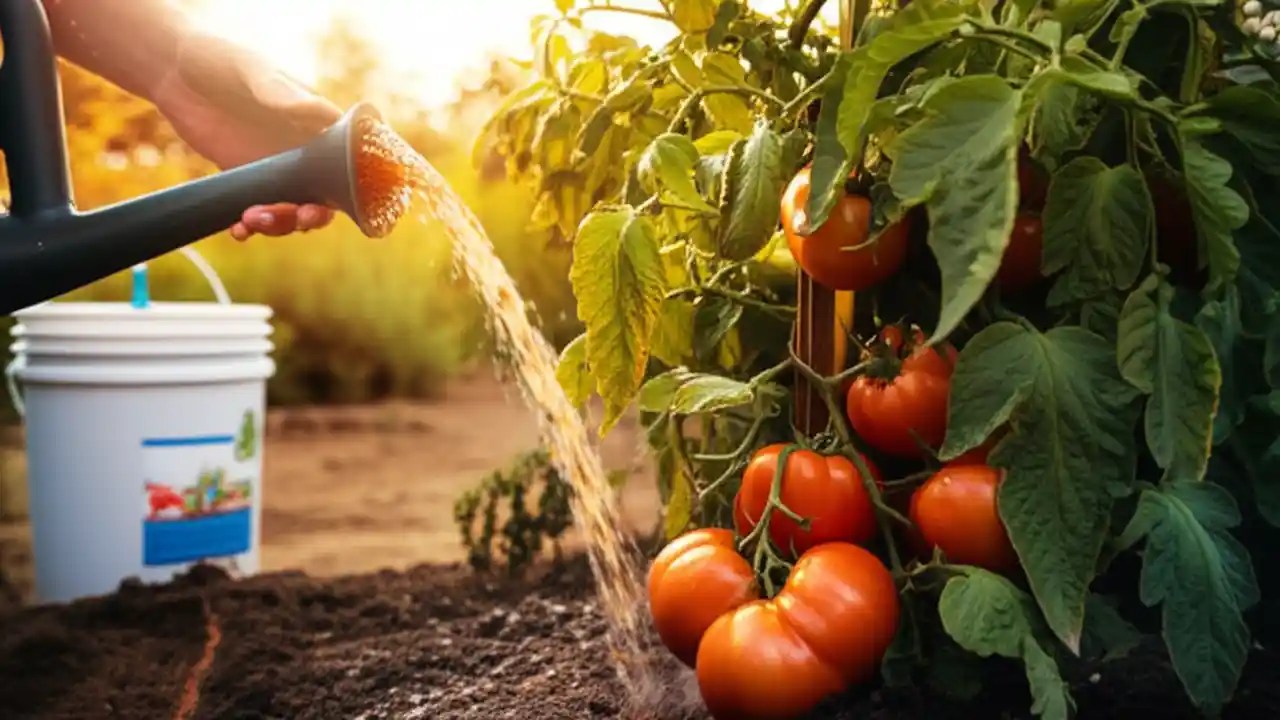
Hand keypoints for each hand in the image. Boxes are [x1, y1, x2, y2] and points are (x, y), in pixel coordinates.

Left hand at [152, 33, 343, 239]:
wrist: (170, 70)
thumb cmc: (218, 59)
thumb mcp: (251, 72)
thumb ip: (281, 94)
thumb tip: (319, 111)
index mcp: (316, 122)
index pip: (348, 159)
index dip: (349, 187)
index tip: (334, 201)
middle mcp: (303, 148)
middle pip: (323, 195)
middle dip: (312, 214)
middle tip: (297, 218)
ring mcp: (277, 166)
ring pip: (292, 208)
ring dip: (278, 223)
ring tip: (250, 220)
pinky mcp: (248, 178)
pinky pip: (258, 210)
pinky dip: (250, 226)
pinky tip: (238, 229)